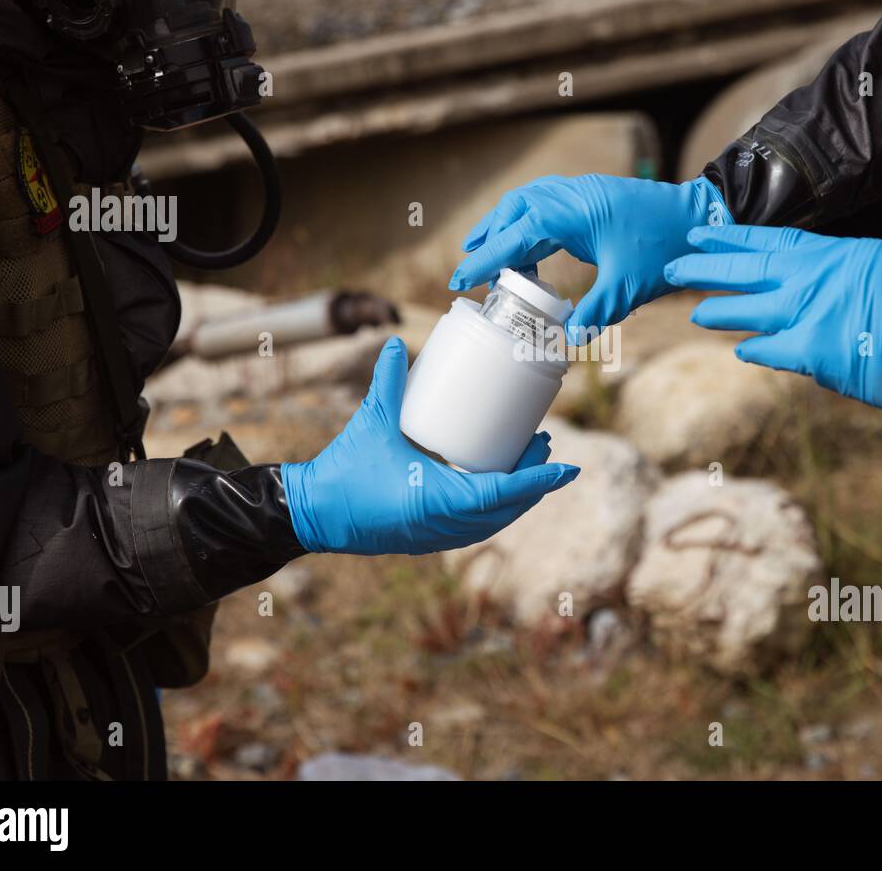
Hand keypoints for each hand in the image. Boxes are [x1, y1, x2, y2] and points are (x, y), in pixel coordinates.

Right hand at [281, 338, 579, 553]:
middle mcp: (444, 525)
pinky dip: (496, 508)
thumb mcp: (370, 422)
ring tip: (532, 463)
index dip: (538, 481)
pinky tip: (500, 487)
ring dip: (517, 496)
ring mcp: (438, 536)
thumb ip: (386, 382)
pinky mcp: (429, 539)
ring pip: (494, 521)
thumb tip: (393, 342)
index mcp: (437, 500)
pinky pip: (476, 527)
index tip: (567, 468)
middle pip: (507, 509)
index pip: (503, 493)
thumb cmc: (344, 470)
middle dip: (533, 481)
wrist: (314, 514)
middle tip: (546, 445)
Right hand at [450, 174, 729, 340]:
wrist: (702, 215)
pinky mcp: (591, 197)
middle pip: (512, 209)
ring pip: (527, 202)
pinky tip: (530, 247)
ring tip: (487, 253)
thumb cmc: (666, 246)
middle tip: (469, 269)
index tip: (462, 278)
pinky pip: (546, 204)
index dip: (486, 257)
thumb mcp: (630, 285)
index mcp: (571, 211)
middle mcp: (570, 195)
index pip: (515, 234)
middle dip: (487, 237)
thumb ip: (596, 311)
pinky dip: (528, 222)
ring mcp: (581, 192)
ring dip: (505, 225)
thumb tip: (568, 340)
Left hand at [663, 225, 881, 423]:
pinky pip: (775, 349)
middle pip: (753, 267)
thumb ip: (851, 281)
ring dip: (720, 308)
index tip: (704, 233)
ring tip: (693, 308)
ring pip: (753, 308)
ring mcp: (822, 313)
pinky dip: (757, 348)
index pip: (777, 241)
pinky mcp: (823, 352)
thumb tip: (821, 299)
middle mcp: (827, 276)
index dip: (735, 239)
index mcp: (846, 254)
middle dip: (709, 265)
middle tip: (673, 262)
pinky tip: (740, 348)